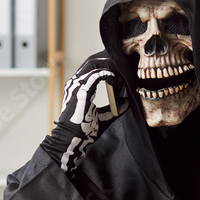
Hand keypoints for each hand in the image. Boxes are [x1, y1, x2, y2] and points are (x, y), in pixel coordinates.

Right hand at [41, 54, 127, 172]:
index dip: (107, 64)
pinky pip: (96, 75)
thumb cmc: (83, 130)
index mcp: (78, 87)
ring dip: (109, 65)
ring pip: (94, 64)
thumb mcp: (103, 117)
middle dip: (108, 60)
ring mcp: (76, 85)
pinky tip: (118, 81)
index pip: (92, 67)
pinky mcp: (80, 90)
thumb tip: (127, 102)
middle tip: (124, 63)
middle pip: (92, 61)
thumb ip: (114, 108)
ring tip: (123, 69)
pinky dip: (109, 75)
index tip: (122, 68)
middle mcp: (75, 83)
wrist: (72, 139)